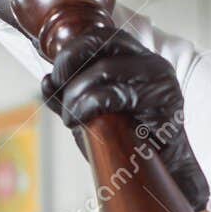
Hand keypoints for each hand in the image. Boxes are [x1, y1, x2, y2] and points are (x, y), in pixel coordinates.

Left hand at [42, 28, 209, 211]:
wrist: (164, 176)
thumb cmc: (129, 145)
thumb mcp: (91, 116)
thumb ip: (71, 97)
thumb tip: (46, 82)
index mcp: (137, 59)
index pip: (100, 36)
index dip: (71, 51)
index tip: (56, 77)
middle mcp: (152, 63)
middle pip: (102, 40)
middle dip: (70, 63)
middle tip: (58, 90)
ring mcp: (159, 80)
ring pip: (104, 68)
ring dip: (77, 93)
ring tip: (71, 117)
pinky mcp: (163, 101)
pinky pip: (113, 95)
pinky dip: (88, 106)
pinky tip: (81, 121)